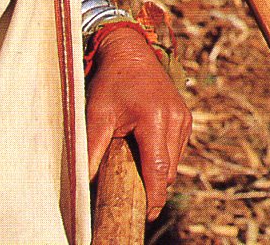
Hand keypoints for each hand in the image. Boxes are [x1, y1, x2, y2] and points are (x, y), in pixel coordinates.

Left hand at [85, 26, 190, 219]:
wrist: (130, 53)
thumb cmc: (111, 82)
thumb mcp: (96, 115)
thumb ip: (92, 151)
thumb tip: (84, 185)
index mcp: (155, 118)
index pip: (158, 169)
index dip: (153, 197)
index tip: (146, 216)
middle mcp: (175, 119)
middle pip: (168, 171)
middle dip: (151, 186)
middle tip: (130, 196)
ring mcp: (183, 118)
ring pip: (173, 163)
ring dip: (156, 172)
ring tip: (133, 169)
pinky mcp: (184, 118)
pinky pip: (175, 150)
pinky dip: (161, 158)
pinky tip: (143, 153)